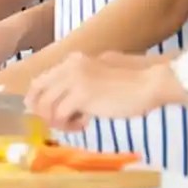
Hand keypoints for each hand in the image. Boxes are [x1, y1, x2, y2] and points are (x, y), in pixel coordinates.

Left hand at [24, 52, 181, 132]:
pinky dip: (69, 125)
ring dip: (57, 121)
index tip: (44, 114)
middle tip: (56, 123)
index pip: (41, 79)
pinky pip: (61, 115)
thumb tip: (64, 103)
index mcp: (73, 61)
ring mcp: (74, 79)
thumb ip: (80, 84)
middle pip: (37, 91)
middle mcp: (69, 66)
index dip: (38, 99)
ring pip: (46, 106)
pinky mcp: (81, 94)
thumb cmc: (132, 82)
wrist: (150, 82)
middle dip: (41, 111)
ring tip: (74, 125)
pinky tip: (84, 124)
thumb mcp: (100, 76)